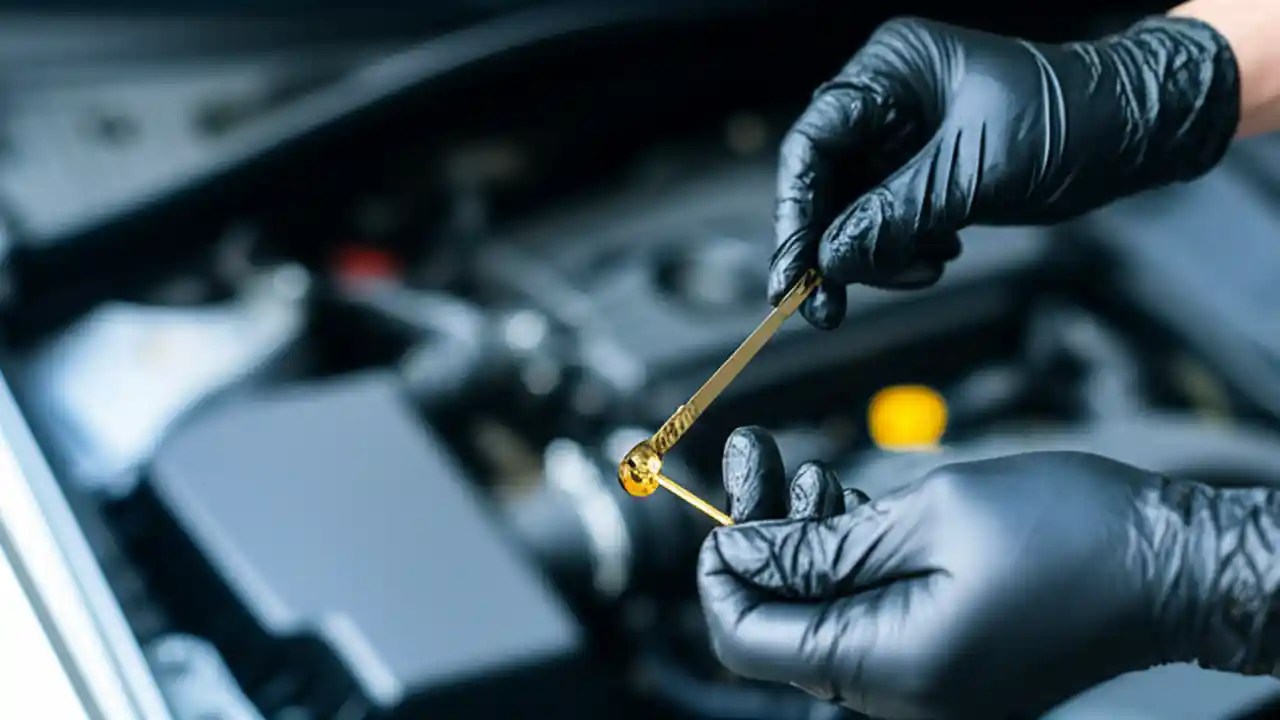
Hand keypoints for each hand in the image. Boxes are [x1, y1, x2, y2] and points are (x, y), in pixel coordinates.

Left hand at [697, 430, 1238, 718]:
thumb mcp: (927, 514)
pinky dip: (843, 560)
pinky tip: (845, 503)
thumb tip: (735, 551)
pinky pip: (863, 615)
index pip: (746, 638)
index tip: (717, 506)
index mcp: (887, 667)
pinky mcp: (941, 661)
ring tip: (804, 470)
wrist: (1172, 563)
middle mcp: (896, 695)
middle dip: (755, 537)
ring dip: (799, 540)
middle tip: (753, 453)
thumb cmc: (1066, 529)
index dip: (717, 571)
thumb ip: (818, 545)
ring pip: (818, 612)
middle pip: (778, 621)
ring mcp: (921, 684)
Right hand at [772, 15, 1239, 327]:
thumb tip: (829, 260)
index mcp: (891, 70)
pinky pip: (887, 222)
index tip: (791, 274)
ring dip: (875, 256)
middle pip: (825, 182)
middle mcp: (888, 99)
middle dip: (832, 246)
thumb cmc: (1073, 123)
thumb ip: (894, 217)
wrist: (1141, 133)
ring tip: (923, 268)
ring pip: (854, 212)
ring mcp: (905, 137)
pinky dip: (902, 251)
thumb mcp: (975, 175)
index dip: (796, 211)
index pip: (813, 142)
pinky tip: (940, 254)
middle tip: (825, 306)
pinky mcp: (924, 172)